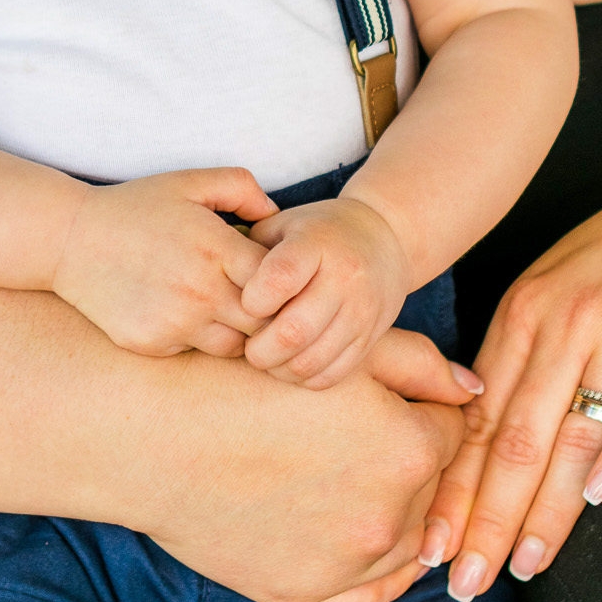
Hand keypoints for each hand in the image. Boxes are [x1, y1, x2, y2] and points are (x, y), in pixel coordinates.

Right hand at [53, 167, 277, 357]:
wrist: (71, 239)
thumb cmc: (136, 207)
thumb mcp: (189, 182)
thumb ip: (241, 187)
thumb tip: (276, 214)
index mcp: (217, 249)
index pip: (280, 284)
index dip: (283, 282)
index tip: (274, 276)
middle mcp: (200, 291)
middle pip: (263, 323)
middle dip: (268, 314)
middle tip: (258, 299)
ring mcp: (175, 323)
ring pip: (233, 347)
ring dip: (235, 331)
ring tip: (222, 307)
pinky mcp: (152, 344)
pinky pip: (193, 351)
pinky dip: (196, 338)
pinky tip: (182, 312)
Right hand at [141, 330, 475, 601]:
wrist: (153, 435)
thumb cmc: (238, 378)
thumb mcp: (332, 351)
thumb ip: (416, 361)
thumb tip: (472, 389)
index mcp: (407, 447)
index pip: (452, 431)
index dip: (424, 408)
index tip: (395, 400)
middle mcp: (390, 515)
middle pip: (433, 487)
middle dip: (412, 458)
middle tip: (367, 433)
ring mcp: (350, 564)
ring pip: (410, 542)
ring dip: (398, 511)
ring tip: (354, 476)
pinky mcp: (310, 596)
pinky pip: (372, 592)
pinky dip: (378, 567)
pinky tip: (360, 535)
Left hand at [240, 196, 411, 387]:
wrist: (385, 238)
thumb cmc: (317, 233)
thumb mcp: (284, 224)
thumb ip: (250, 249)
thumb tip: (216, 284)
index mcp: (317, 243)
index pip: (281, 276)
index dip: (253, 299)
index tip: (245, 303)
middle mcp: (345, 278)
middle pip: (293, 331)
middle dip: (258, 348)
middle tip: (247, 343)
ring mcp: (361, 311)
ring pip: (310, 361)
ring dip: (278, 367)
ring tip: (266, 355)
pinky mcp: (370, 339)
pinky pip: (331, 375)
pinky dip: (303, 377)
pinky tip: (291, 361)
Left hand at [424, 141, 601, 601]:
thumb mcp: (564, 283)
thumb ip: (526, 347)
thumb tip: (487, 425)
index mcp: (526, 308)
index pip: (479, 418)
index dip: (452, 488)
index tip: (428, 544)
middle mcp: (565, 320)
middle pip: (515, 438)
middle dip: (483, 518)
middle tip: (461, 582)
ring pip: (572, 435)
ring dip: (546, 511)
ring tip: (522, 567)